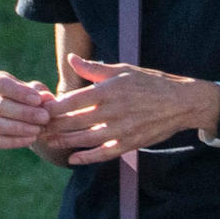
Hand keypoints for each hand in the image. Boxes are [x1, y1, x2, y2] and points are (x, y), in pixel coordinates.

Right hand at [0, 67, 58, 156]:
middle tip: (44, 117)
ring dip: (18, 128)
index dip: (18, 92)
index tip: (37, 100)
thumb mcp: (41, 94)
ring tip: (38, 129)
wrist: (35, 120)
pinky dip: (15, 141)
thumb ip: (43, 95)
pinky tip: (32, 138)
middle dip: (23, 113)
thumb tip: (46, 98)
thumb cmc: (36, 101)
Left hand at [44, 55, 216, 165]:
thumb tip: (71, 59)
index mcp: (109, 91)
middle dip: (53, 126)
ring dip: (65, 142)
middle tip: (37, 128)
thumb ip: (94, 69)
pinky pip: (105, 153)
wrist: (183, 102)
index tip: (38, 110)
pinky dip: (88, 157)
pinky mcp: (131, 143)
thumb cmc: (150, 82)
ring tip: (48, 142)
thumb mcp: (123, 70)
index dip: (53, 108)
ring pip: (87, 139)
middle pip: (75, 122)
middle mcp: (114, 111)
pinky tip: (73, 159)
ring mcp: (123, 129)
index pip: (72, 101)